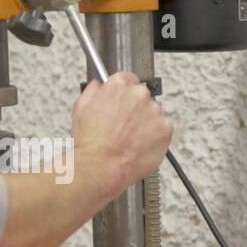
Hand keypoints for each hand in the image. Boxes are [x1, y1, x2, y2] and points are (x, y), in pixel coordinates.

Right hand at [71, 72, 172, 200]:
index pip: (128, 80)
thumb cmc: (90, 142)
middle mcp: (139, 95)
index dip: (124, 94)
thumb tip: (99, 86)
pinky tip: (140, 145)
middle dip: (135, 109)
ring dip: (146, 123)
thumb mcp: (81, 107)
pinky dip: (155, 137)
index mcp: (119, 85)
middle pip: (142, 97)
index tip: (123, 103)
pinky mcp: (165, 130)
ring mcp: (154, 112)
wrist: (100, 166)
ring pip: (154, 114)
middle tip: (124, 126)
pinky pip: (163, 130)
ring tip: (131, 139)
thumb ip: (94, 91)